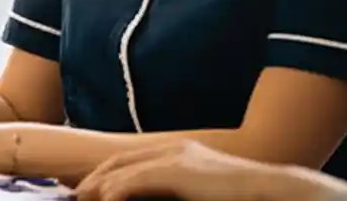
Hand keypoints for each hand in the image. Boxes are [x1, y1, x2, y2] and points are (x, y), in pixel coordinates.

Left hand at [75, 141, 346, 200]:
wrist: (274, 190)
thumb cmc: (241, 195)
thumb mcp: (201, 189)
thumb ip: (176, 189)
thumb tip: (155, 196)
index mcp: (175, 152)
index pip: (128, 161)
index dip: (102, 175)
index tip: (84, 190)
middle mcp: (171, 149)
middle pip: (117, 162)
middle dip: (91, 180)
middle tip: (72, 195)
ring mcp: (175, 158)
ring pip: (122, 170)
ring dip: (97, 186)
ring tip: (80, 198)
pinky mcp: (180, 171)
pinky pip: (137, 180)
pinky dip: (117, 190)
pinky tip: (104, 199)